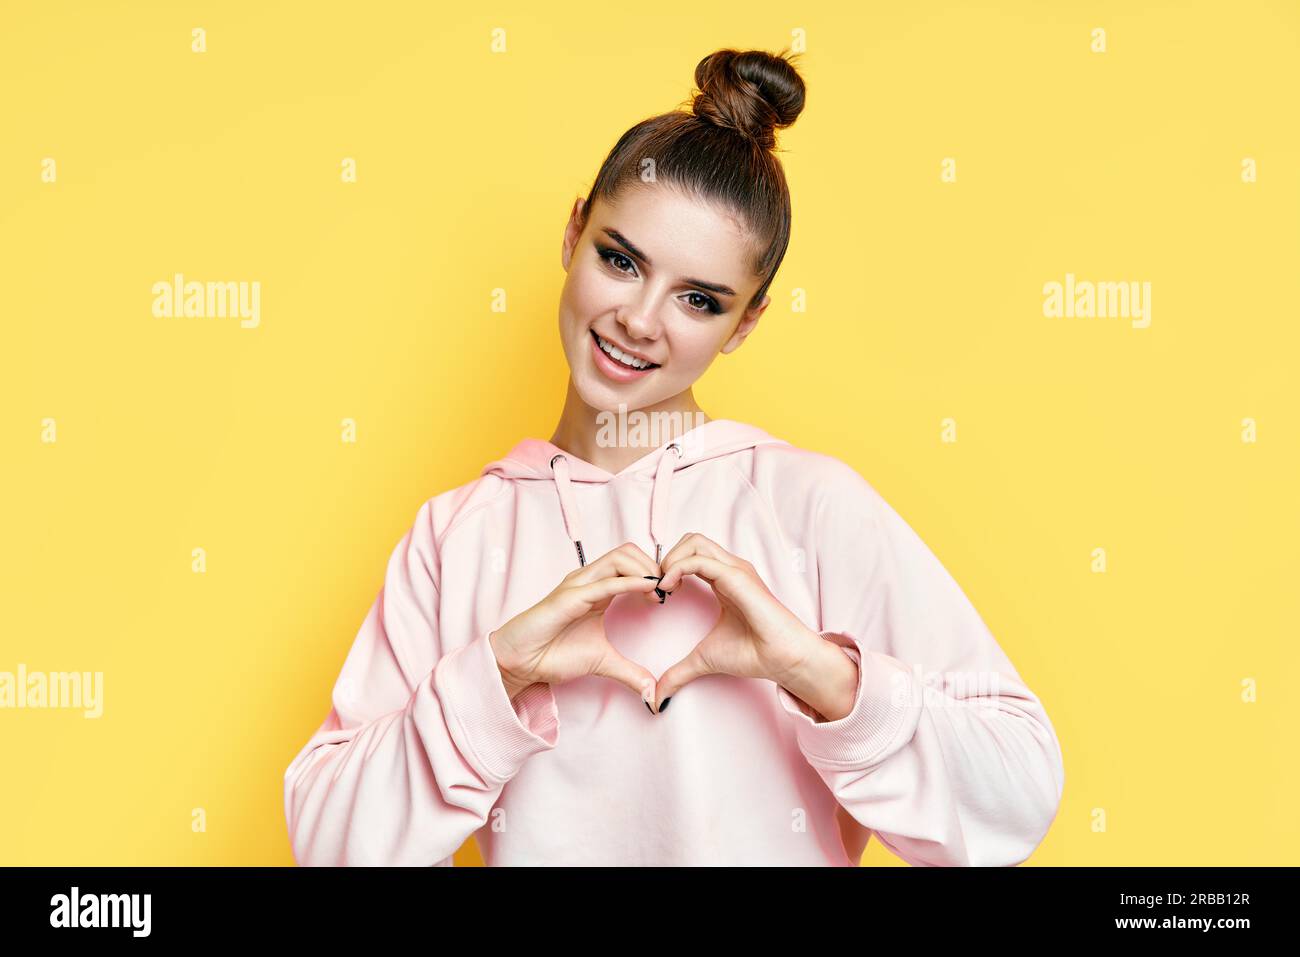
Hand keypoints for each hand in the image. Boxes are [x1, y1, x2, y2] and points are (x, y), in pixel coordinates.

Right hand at [489, 543, 662, 707]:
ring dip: (645, 570)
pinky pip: (605, 582)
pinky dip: (630, 582)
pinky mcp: (569, 597)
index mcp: (598, 589)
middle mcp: (589, 580)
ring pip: (619, 558)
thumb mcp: (602, 663)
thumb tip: (653, 693)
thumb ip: (630, 673)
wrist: (519, 662)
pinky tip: (648, 590)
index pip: (631, 563)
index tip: (670, 594)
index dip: (655, 573)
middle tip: (668, 590)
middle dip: (654, 566)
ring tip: (658, 592)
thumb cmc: (552, 654)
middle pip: (628, 552)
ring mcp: (578, 585)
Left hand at [653, 533, 823, 709]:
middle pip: (690, 540)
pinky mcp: (737, 577)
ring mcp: (735, 570)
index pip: (690, 554)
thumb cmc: (754, 654)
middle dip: (666, 557)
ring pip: (694, 542)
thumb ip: (679, 673)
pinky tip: (668, 589)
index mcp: (724, 580)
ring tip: (662, 587)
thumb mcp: (705, 660)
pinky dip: (677, 568)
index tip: (656, 595)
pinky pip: (700, 560)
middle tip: (657, 587)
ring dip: (670, 560)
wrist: (784, 659)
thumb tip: (656, 698)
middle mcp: (729, 569)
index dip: (667, 568)